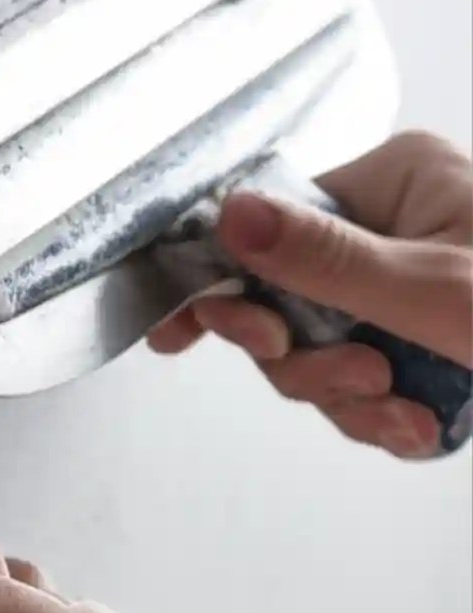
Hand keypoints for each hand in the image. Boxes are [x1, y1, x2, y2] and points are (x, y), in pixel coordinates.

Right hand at [148, 131, 472, 458]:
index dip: (225, 284)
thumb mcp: (432, 290)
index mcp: (396, 184)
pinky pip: (360, 383)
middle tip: (354, 378)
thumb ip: (322, 260)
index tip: (180, 335)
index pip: (272, 227)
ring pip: (319, 352)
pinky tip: (419, 428)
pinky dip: (381, 416)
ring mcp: (407, 290)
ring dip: (351, 397)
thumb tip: (228, 216)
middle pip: (287, 302)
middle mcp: (395, 229)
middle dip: (309, 358)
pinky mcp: (422, 343)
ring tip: (407, 410)